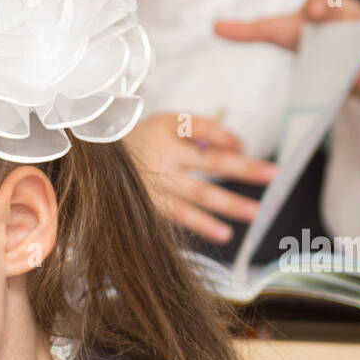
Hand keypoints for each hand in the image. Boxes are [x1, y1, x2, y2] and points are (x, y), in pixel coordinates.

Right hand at [125, 112, 276, 243]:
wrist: (86, 165)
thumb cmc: (130, 144)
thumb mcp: (156, 126)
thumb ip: (194, 132)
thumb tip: (235, 146)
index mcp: (163, 128)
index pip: (203, 128)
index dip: (226, 136)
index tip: (242, 146)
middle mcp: (162, 154)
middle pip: (211, 161)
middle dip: (243, 168)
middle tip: (273, 173)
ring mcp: (155, 183)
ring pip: (199, 193)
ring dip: (229, 203)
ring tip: (256, 212)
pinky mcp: (148, 205)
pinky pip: (180, 215)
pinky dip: (203, 224)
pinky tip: (224, 233)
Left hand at [214, 0, 359, 105]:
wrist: (339, 44)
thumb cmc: (308, 35)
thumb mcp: (280, 33)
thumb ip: (250, 30)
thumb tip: (214, 26)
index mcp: (325, 5)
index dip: (320, 0)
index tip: (312, 10)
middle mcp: (354, 15)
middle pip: (356, 20)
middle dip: (352, 34)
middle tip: (342, 49)